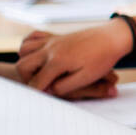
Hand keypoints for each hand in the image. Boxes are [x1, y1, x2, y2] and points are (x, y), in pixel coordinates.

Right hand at [16, 23, 131, 97]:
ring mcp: (52, 41)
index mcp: (57, 61)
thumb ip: (64, 87)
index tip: (42, 98)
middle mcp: (50, 49)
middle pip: (23, 65)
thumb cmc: (101, 58)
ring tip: (38, 71)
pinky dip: (29, 45)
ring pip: (24, 49)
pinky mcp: (55, 35)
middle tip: (39, 85)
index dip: (37, 93)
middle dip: (26, 78)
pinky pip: (33, 37)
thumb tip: (48, 90)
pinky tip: (38, 54)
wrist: (111, 36)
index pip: (37, 81)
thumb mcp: (85, 78)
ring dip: (26, 62)